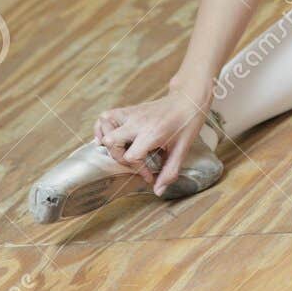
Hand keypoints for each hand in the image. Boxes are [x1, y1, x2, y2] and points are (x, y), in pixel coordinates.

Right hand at [93, 82, 211, 195]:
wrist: (189, 99)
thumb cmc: (187, 123)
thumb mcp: (182, 150)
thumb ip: (170, 171)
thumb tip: (158, 191)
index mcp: (152, 132)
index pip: (131, 156)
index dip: (138, 170)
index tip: (149, 176)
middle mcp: (138, 122)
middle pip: (112, 141)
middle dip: (118, 157)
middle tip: (132, 161)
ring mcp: (132, 113)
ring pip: (105, 123)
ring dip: (106, 139)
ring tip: (117, 149)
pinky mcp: (130, 109)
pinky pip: (107, 115)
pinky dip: (102, 127)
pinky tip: (108, 137)